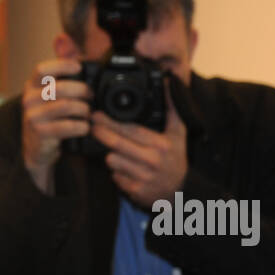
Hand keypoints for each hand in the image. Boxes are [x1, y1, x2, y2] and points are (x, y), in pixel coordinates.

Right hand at [20, 58, 89, 193]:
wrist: (39, 147)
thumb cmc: (51, 116)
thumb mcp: (53, 92)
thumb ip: (60, 67)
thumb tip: (63, 39)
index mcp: (32, 85)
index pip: (42, 69)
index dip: (61, 65)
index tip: (80, 66)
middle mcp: (29, 98)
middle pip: (59, 88)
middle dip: (82, 90)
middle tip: (92, 96)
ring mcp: (32, 116)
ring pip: (65, 106)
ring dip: (84, 110)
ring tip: (89, 113)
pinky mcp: (40, 133)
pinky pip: (66, 127)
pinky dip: (81, 127)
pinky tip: (86, 127)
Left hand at [92, 85, 187, 208]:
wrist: (181, 191)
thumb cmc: (176, 158)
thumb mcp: (179, 134)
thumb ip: (172, 108)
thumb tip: (168, 83)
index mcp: (161, 145)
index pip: (129, 130)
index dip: (109, 121)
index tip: (96, 114)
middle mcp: (152, 161)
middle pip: (115, 143)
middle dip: (100, 133)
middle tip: (93, 125)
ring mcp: (144, 177)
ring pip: (112, 160)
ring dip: (109, 153)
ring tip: (114, 149)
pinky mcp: (136, 190)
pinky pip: (115, 176)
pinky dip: (116, 172)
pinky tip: (124, 168)